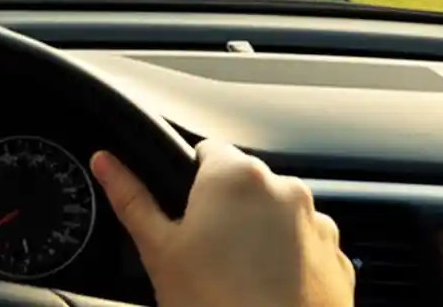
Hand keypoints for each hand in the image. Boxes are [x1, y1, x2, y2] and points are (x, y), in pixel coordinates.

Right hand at [91, 140, 353, 306]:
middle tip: (202, 255)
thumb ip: (131, 198)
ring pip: (274, 215)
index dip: (188, 181)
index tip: (182, 216)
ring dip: (257, 234)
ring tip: (235, 279)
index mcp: (235, 176)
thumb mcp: (159, 251)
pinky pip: (304, 246)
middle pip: (242, 184)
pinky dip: (286, 261)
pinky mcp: (337, 257)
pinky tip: (264, 291)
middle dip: (223, 210)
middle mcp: (284, 189)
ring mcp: (316, 223)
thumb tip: (104, 161)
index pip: (206, 151)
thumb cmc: (216, 304)